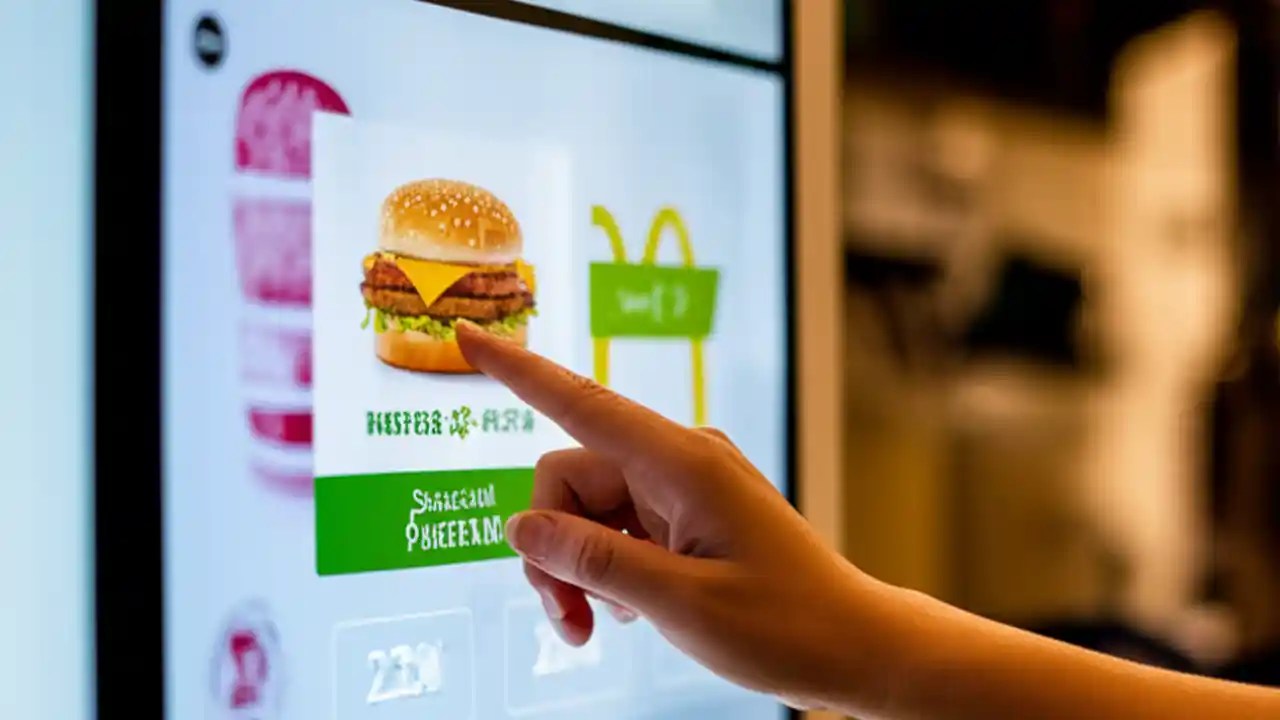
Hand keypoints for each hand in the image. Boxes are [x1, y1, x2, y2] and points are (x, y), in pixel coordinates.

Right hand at [456, 323, 888, 708]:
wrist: (854, 648)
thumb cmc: (786, 625)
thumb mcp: (679, 602)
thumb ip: (593, 561)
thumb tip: (520, 527)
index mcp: (682, 463)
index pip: (579, 403)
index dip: (517, 370)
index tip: (467, 336)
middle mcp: (678, 463)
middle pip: (567, 480)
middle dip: (551, 549)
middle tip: (567, 621)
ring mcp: (681, 490)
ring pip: (585, 512)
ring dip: (577, 570)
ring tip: (596, 628)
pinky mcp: (684, 518)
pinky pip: (615, 530)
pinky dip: (606, 571)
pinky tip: (633, 611)